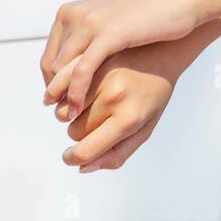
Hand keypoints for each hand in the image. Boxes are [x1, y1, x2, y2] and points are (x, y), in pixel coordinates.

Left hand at [41, 0, 203, 119]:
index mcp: (71, 12)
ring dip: (62, 97)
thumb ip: (89, 40)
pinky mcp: (108, 34)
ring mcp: (90, 23)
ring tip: (69, 117)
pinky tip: (79, 110)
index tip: (65, 102)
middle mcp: (74, 15)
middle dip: (56, 93)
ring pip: (60, 70)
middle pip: (51, 66)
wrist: (181, 2)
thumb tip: (75, 63)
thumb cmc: (151, 17)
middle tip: (65, 113)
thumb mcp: (111, 24)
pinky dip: (76, 93)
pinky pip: (82, 71)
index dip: (53, 84)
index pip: (49, 58)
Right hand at [54, 41, 186, 172]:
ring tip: (92, 103)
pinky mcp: (91, 61)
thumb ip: (117, 153)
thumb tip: (83, 167)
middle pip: (74, 131)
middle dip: (83, 130)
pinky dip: (60, 94)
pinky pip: (58, 86)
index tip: (71, 157)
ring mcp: (101, 78)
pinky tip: (71, 94)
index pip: (86, 150)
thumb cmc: (152, 96)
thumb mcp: (144, 128)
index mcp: (129, 119)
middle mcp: (114, 98)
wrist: (162, 53)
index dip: (73, 158)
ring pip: (64, 111)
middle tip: (103, 116)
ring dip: (72, 112)